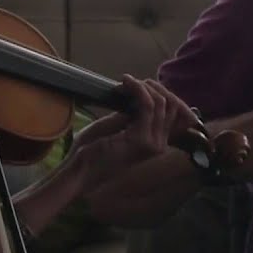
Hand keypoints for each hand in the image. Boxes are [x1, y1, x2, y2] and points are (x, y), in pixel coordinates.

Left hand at [71, 76, 195, 186]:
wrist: (78, 171)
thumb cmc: (90, 151)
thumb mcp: (114, 128)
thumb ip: (130, 115)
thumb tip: (138, 95)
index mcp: (156, 142)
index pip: (174, 112)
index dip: (162, 94)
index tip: (142, 84)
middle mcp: (160, 144)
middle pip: (172, 105)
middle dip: (154, 88)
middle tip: (133, 82)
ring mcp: (153, 143)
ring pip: (160, 103)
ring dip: (144, 87)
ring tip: (127, 81)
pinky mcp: (141, 139)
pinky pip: (147, 106)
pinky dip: (137, 90)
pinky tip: (126, 83)